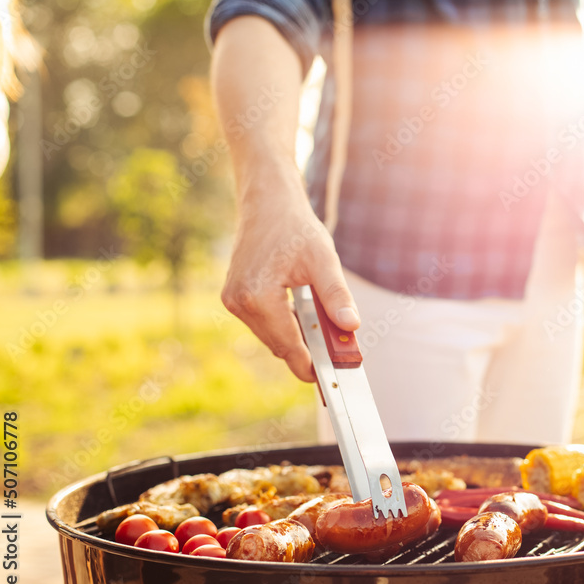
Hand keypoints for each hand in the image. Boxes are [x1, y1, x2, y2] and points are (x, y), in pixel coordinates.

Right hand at [220, 168, 359, 381]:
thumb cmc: (294, 227)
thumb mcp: (323, 259)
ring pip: (271, 335)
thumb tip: (351, 327)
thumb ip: (336, 296)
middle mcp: (239, 301)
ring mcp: (233, 300)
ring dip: (296, 336)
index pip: (287, 345)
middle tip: (338, 354)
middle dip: (307, 350)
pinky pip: (264, 323)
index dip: (309, 365)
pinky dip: (285, 324)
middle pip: (279, 344)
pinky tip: (303, 313)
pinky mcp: (235, 296)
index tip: (327, 381)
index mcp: (257, 295)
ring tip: (323, 327)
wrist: (268, 202)